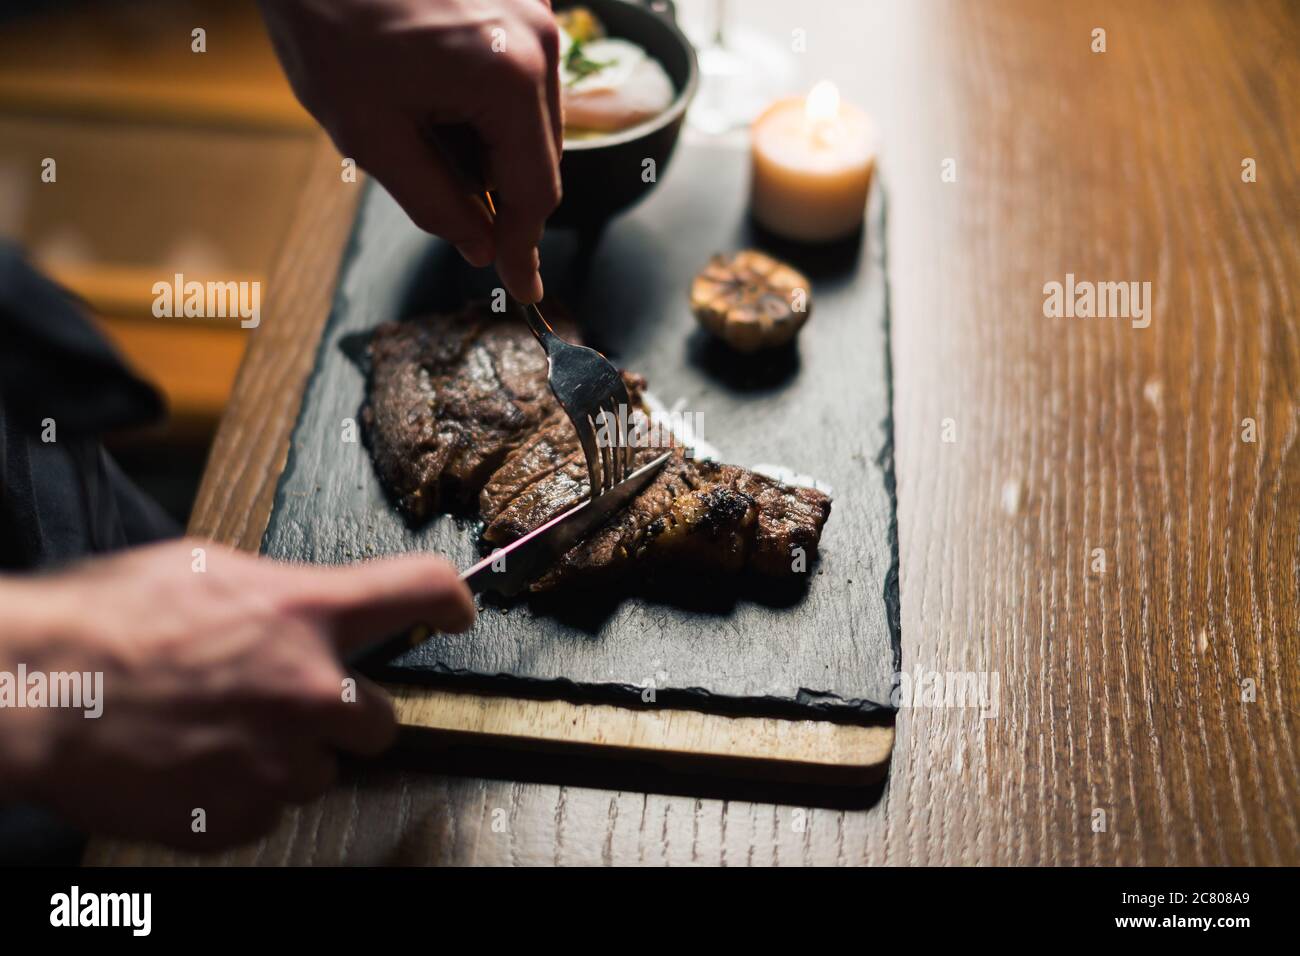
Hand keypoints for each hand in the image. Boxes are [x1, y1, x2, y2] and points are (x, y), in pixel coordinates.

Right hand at [0, 539, 473, 849]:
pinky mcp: (238, 817)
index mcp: (304, 614)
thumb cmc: (106, 621)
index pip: (419, 590)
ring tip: (220, 733)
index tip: (461, 613)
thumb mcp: (206, 571)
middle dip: (345, 716)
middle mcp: (310, 690)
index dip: (452, 600)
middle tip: (291, 704)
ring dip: (287, 757)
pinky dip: (242, 794)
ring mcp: (278, 762)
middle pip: (383, 720)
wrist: (32, 694)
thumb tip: (310, 608)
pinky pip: (267, 811)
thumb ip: (279, 596)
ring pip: (321, 772)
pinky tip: (196, 765)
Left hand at [259, 0, 563, 302]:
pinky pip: (520, 81)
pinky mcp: (517, 1)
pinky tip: (432, 96)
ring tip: (420, 127)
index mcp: (509, 77)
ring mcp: (532, 13)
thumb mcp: (370, 134)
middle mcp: (538, 41)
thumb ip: (434, 203)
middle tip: (450, 210)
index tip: (522, 290)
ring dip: (490, 149)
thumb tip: (478, 247)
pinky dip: (487, 110)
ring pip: (533, 122)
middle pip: (541, 158)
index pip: (533, 190)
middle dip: (499, 194)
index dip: (522, 247)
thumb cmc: (328, 22)